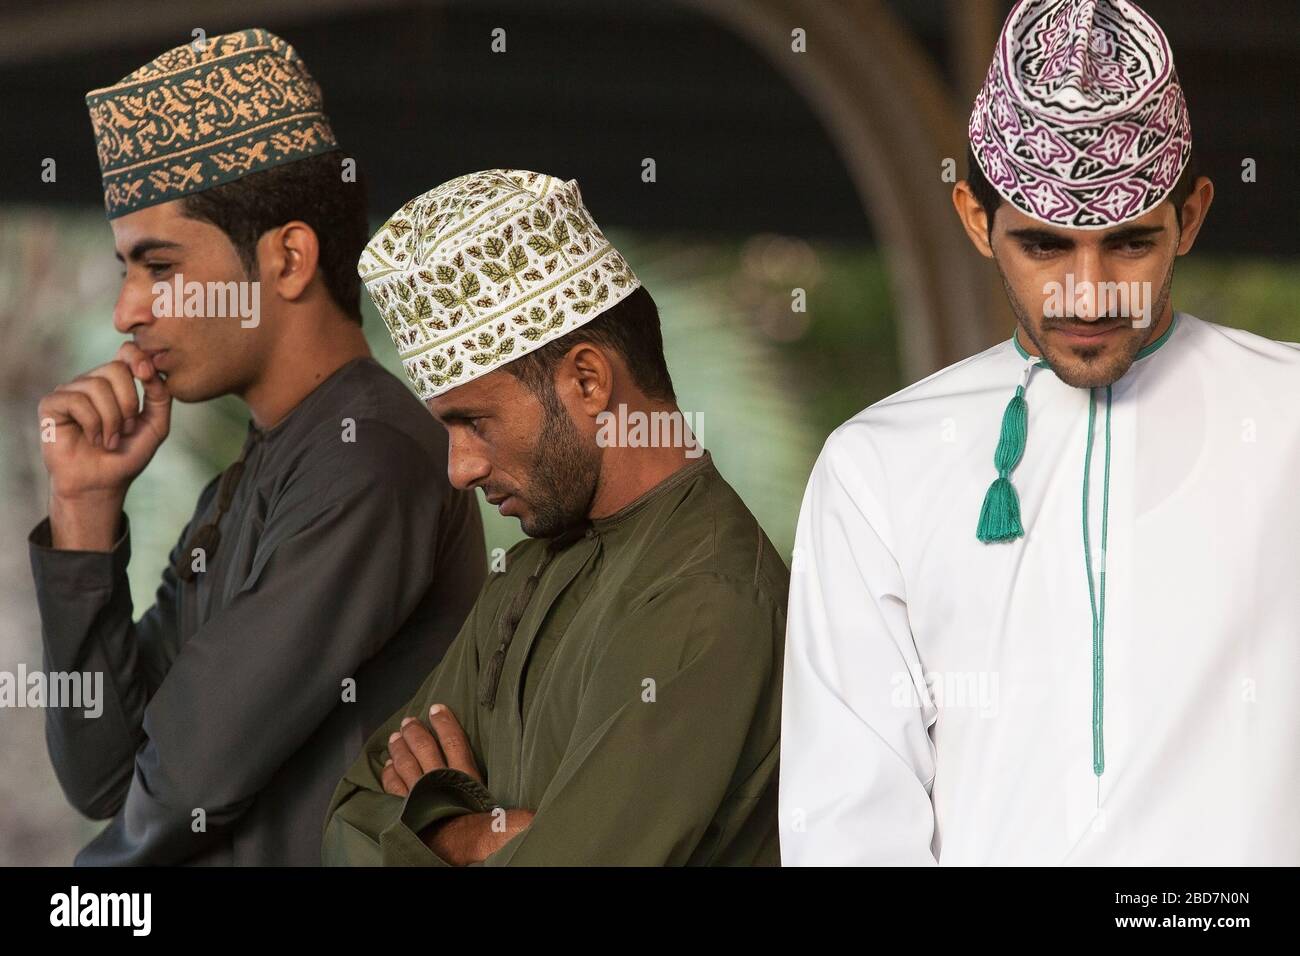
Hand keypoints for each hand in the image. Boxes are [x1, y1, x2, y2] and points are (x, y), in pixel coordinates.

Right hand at [39, 343, 171, 548]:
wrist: (101, 482)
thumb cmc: (126, 454)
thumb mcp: (156, 425)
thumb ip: (160, 396)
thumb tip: (151, 369)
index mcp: (117, 383)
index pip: (126, 351)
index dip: (138, 357)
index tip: (147, 374)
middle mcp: (93, 382)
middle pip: (116, 369)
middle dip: (129, 403)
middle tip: (126, 429)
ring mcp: (71, 391)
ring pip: (97, 387)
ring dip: (111, 419)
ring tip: (110, 440)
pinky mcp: (52, 404)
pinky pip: (76, 400)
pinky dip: (92, 423)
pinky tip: (93, 439)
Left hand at [381, 703, 533, 864]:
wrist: (456, 851)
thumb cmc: (480, 833)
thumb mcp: (503, 818)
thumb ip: (515, 814)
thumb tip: (532, 817)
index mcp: (465, 776)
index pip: (453, 741)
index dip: (445, 723)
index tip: (437, 709)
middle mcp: (440, 780)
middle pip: (424, 748)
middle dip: (415, 732)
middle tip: (408, 721)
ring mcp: (420, 793)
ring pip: (405, 763)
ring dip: (399, 748)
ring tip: (395, 737)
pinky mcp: (406, 807)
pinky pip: (393, 786)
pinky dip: (389, 774)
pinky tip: (387, 766)